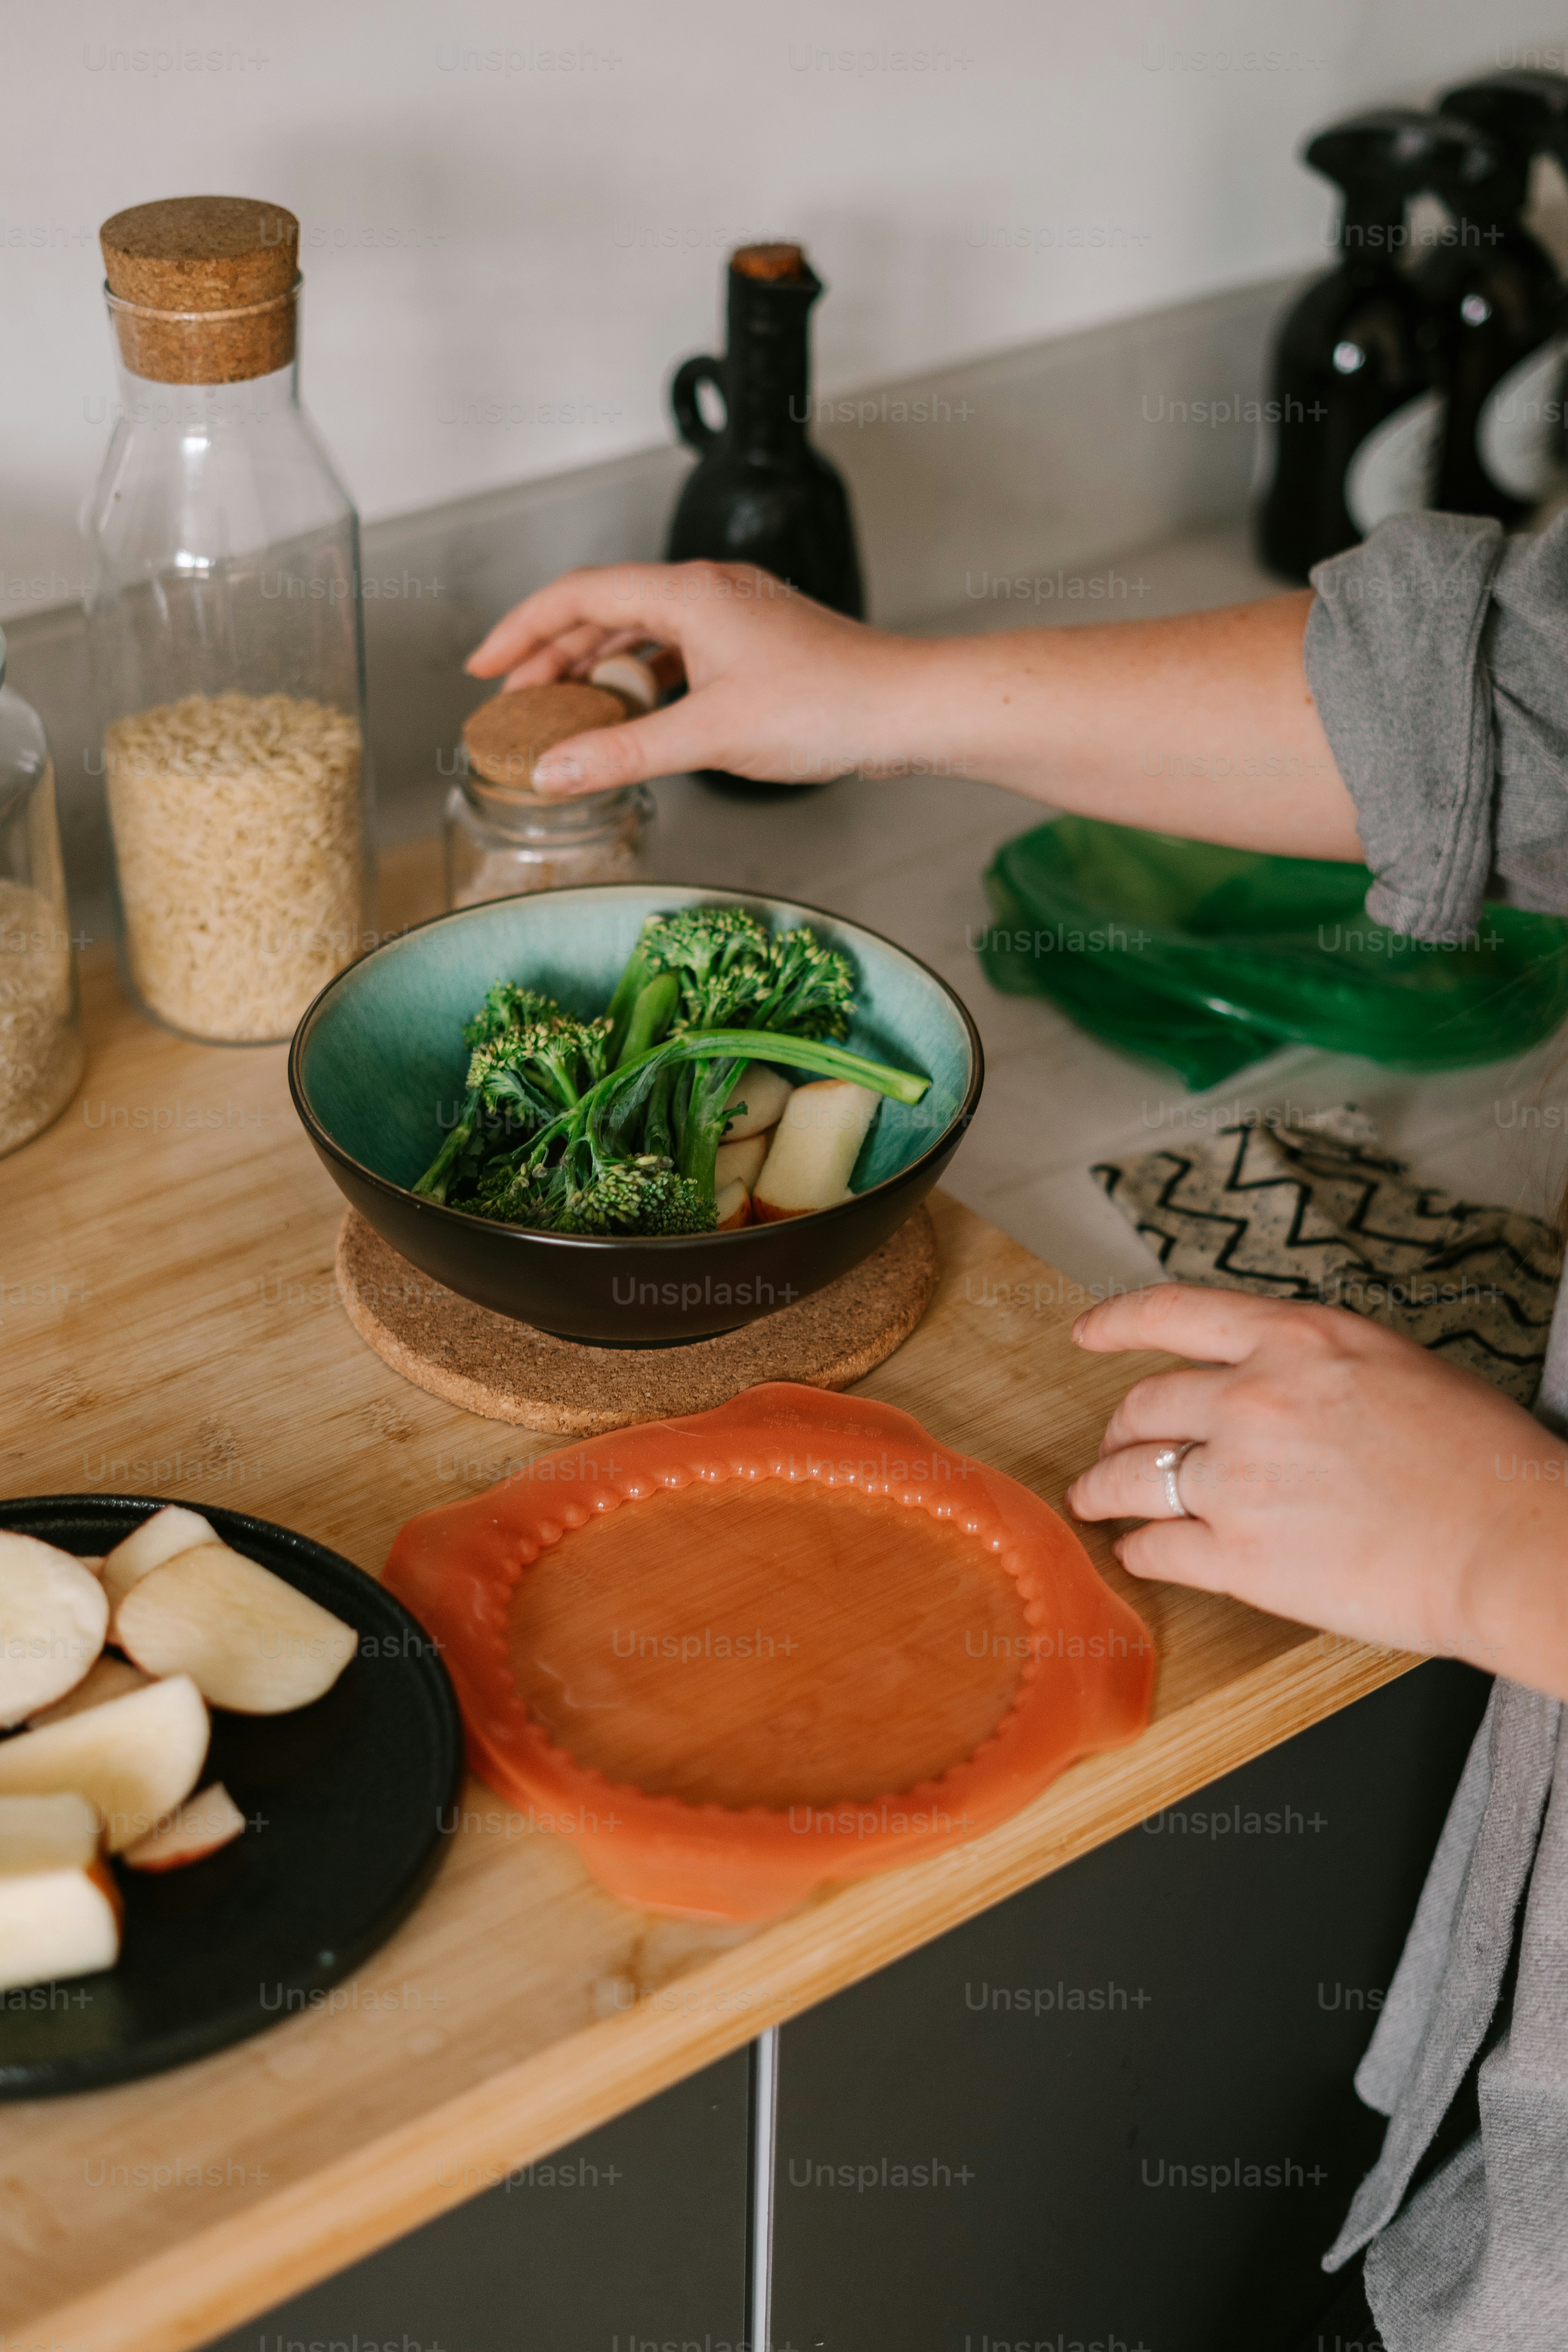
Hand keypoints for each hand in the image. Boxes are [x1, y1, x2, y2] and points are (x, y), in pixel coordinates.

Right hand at [464, 560, 915, 795]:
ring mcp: (735, 616)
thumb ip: (622, 752)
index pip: (577, 595)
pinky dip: (644, 680)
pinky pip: (679, 653)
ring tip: (563, 711)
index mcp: (687, 593)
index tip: (483, 667)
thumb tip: (551, 772)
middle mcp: (708, 591)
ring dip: (598, 669)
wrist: (907, 708)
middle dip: (552, 655)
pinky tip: (633, 715)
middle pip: (605, 610)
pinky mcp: (756, 646)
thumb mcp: (707, 736)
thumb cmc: (825, 706)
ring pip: (642, 633)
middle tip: (514, 701)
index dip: (520, 630)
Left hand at [1064, 1284, 1567, 1695]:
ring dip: (1102, 1490)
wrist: (1508, 1542)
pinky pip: (1156, 1548)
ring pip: (1129, 1479)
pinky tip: (1142, 1554)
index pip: (1171, 1312)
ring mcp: (1237, 1480)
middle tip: (1113, 1448)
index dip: (1116, 1323)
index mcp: (1294, 1340)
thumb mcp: (1389, 1364)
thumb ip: (1312, 1362)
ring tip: (1095, 1500)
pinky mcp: (1239, 1558)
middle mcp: (1251, 1399)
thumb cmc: (1476, 1459)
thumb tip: (1267, 1375)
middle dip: (1118, 1430)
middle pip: (1142, 1406)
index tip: (1087, 1334)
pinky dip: (1140, 1551)